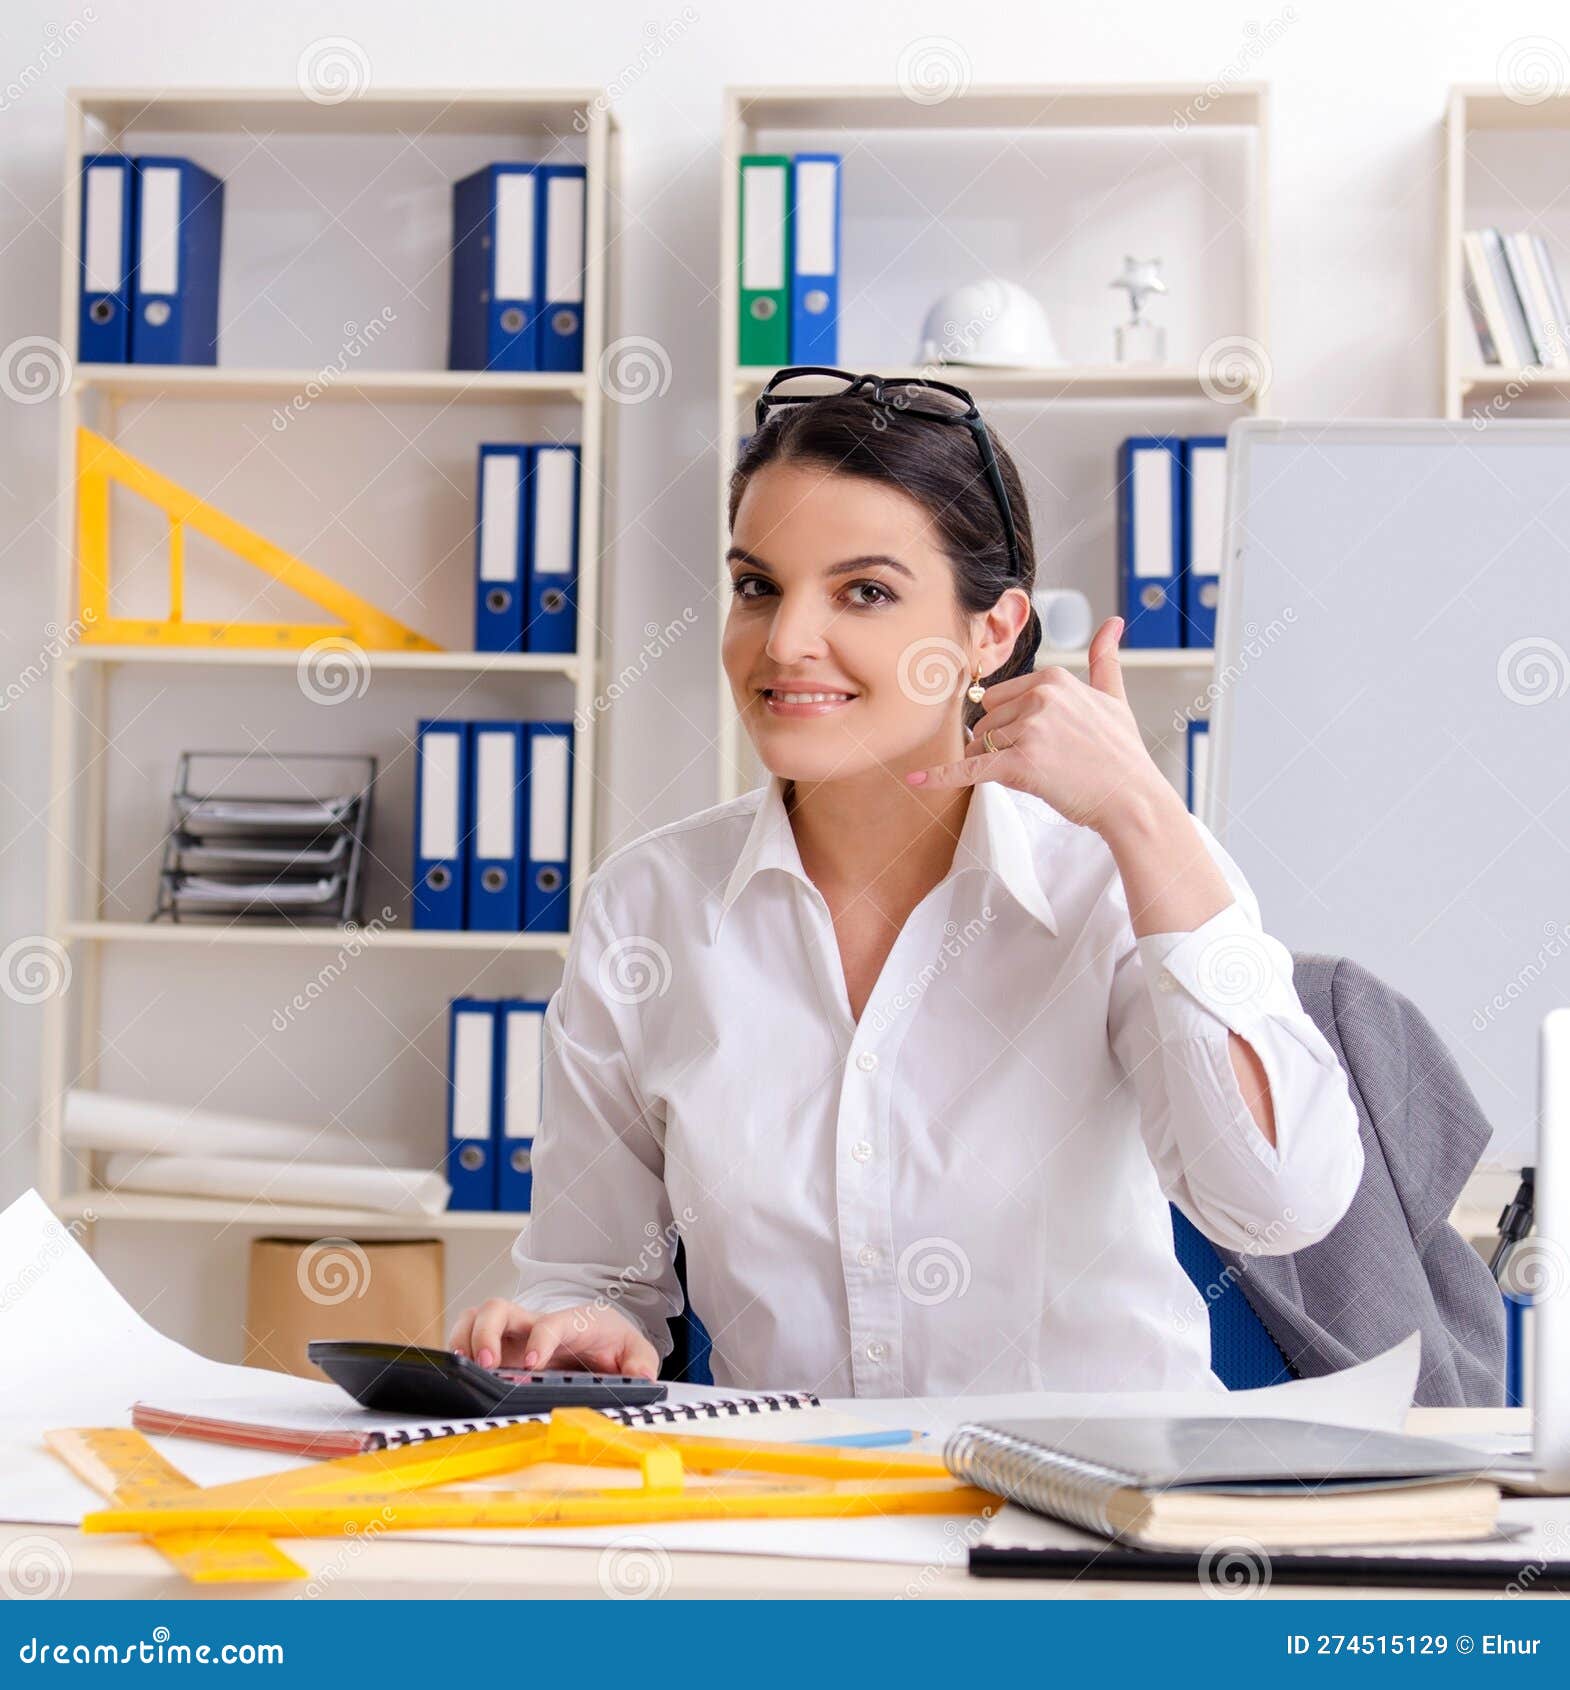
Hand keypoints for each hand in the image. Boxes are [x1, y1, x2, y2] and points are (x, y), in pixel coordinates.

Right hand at [448, 1298, 660, 1378]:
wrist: (599, 1333)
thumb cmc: (611, 1339)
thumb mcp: (635, 1349)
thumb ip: (641, 1361)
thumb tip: (643, 1378)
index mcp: (569, 1322)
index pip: (550, 1323)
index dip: (539, 1339)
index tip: (532, 1364)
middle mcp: (534, 1324)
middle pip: (498, 1308)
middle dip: (486, 1333)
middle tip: (488, 1365)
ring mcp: (513, 1335)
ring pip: (477, 1317)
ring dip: (465, 1339)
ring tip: (467, 1368)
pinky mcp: (499, 1348)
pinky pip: (468, 1335)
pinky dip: (458, 1348)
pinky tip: (461, 1371)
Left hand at [906, 617, 1170, 834]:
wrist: (1132, 799)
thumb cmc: (1121, 754)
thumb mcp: (1115, 698)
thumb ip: (1104, 659)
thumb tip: (1113, 623)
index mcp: (1053, 679)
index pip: (999, 698)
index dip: (1010, 724)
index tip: (1038, 741)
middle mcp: (1039, 698)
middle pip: (987, 722)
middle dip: (1001, 744)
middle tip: (1043, 762)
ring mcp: (1029, 730)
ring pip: (981, 746)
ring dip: (996, 764)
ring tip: (1039, 774)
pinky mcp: (1020, 765)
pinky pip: (970, 769)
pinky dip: (941, 776)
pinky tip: (915, 780)